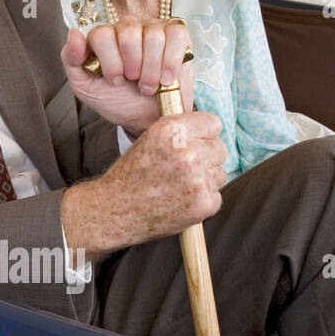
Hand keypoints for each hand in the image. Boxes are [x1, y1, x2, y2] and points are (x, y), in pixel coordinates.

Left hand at [61, 17, 194, 133]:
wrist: (146, 119)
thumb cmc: (116, 101)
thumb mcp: (86, 87)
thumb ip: (72, 60)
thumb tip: (74, 33)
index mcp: (104, 38)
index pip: (102, 34)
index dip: (110, 62)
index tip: (115, 81)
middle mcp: (128, 28)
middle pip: (128, 33)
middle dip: (132, 67)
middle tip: (134, 82)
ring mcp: (153, 28)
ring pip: (153, 36)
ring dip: (152, 69)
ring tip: (149, 85)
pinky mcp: (176, 35)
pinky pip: (176, 35)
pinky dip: (172, 61)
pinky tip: (167, 78)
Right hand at [61, 110, 226, 259]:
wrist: (114, 211)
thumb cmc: (130, 176)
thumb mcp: (149, 139)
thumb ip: (179, 131)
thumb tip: (207, 129)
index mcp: (172, 131)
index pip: (213, 123)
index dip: (204, 134)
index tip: (197, 142)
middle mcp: (187, 153)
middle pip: (220, 148)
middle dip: (207, 157)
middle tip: (186, 169)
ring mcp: (197, 180)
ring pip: (220, 173)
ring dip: (206, 179)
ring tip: (179, 186)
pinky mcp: (203, 204)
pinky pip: (216, 196)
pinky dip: (202, 201)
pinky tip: (181, 201)